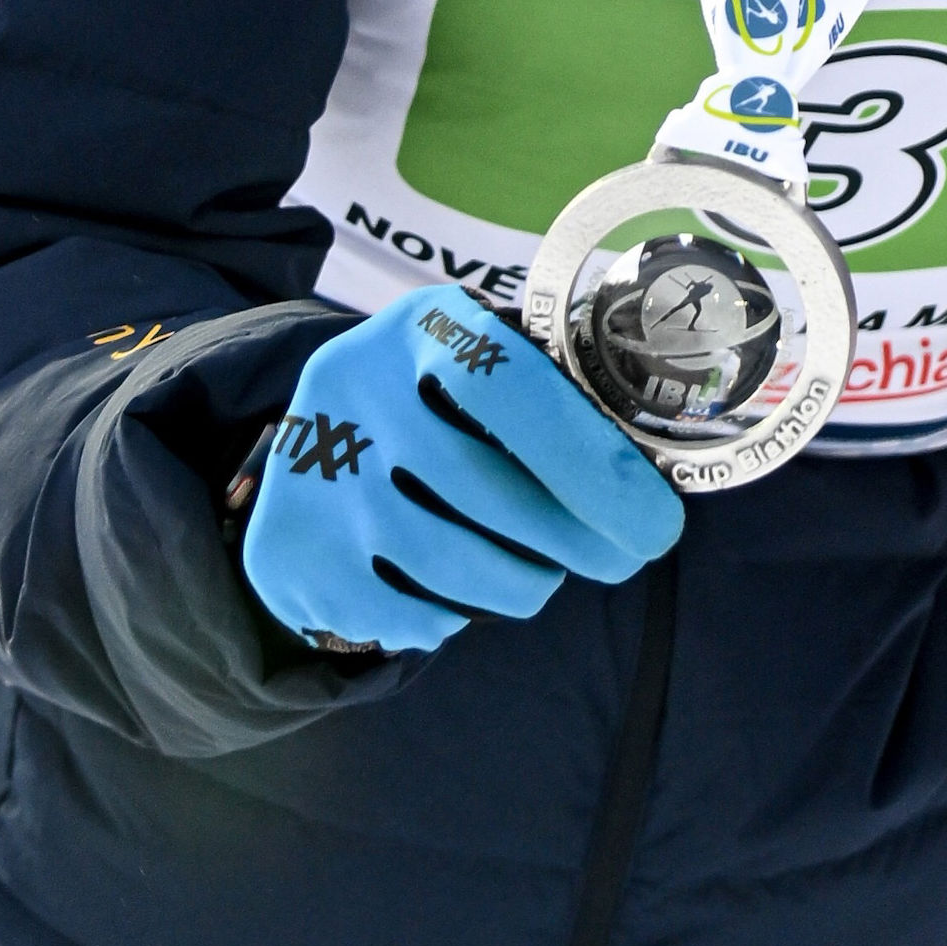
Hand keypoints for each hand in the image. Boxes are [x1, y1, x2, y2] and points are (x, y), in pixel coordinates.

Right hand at [234, 287, 683, 656]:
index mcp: (420, 328)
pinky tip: (462, 597)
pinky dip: (451, 617)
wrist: (310, 442)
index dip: (591, 462)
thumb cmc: (440, 403)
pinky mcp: (290, 551)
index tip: (657, 521)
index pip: (510, 387)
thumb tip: (653, 475)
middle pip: (487, 491)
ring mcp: (314, 474)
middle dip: (577, 540)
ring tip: (543, 576)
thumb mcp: (480, 358)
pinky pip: (402, 613)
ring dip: (522, 584)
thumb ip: (550, 393)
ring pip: (451, 563)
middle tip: (625, 559)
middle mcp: (354, 388)